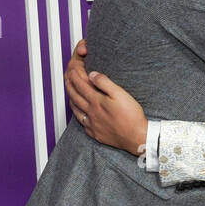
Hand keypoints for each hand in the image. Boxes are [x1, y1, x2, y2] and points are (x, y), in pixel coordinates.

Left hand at [64, 38, 147, 155]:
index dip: (75, 74)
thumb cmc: (131, 116)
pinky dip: (78, 115)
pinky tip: (80, 114)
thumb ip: (104, 82)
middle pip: (75, 96)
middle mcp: (91, 113)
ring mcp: (92, 124)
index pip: (80, 84)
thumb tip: (92, 75)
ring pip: (75, 110)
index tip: (72, 68)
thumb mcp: (120, 93)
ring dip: (71, 99)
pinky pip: (82, 123)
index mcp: (96, 101)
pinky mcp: (96, 134)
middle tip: (67, 77)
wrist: (137, 138)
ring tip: (70, 93)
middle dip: (69, 84)